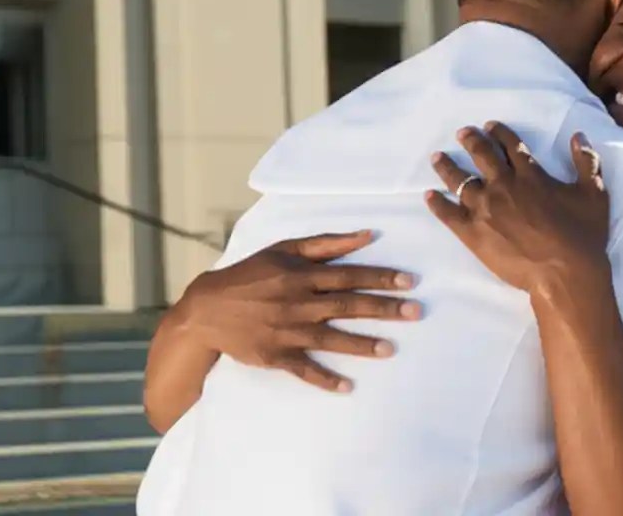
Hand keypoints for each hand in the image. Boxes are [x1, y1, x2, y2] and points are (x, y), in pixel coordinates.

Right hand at [175, 231, 420, 391]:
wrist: (207, 309)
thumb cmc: (251, 274)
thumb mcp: (284, 250)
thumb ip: (327, 243)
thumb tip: (367, 235)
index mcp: (301, 275)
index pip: (348, 275)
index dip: (380, 277)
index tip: (409, 282)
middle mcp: (297, 302)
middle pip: (347, 305)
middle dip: (383, 308)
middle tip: (415, 313)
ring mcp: (286, 330)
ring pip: (330, 338)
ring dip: (361, 344)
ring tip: (390, 349)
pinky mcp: (275, 355)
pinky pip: (303, 369)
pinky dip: (324, 379)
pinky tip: (347, 386)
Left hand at [425, 122, 609, 295]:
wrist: (564, 274)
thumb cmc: (582, 236)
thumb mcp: (594, 194)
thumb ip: (586, 162)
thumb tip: (579, 137)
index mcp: (530, 175)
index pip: (511, 146)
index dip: (499, 133)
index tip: (489, 126)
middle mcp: (503, 186)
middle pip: (482, 156)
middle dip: (471, 141)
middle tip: (462, 133)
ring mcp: (485, 209)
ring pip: (460, 181)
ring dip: (447, 166)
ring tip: (437, 157)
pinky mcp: (472, 233)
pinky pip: (448, 213)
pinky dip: (437, 203)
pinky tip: (429, 195)